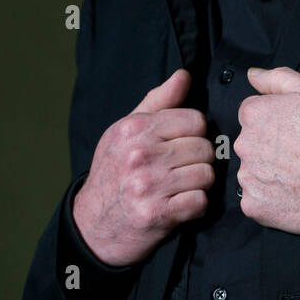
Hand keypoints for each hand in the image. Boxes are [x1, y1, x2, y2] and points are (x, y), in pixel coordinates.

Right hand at [72, 69, 214, 265]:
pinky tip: (180, 204)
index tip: (181, 145)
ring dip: (199, 183)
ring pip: (206, 174)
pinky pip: (200, 202)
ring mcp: (148, 186)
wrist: (93, 224)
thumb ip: (159, 101)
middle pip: (204, 147)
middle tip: (181, 169)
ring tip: (180, 186)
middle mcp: (140, 154)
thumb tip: (184, 75)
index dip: (194, 133)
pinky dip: (195, 206)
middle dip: (198, 159)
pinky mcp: (157, 214)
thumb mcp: (127, 131)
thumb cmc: (114, 172)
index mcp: (134, 128)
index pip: (195, 120)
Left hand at [235, 66, 299, 234]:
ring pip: (253, 172)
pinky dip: (270, 199)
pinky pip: (255, 200)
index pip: (253, 114)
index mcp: (254, 114)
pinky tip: (292, 192)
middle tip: (299, 152)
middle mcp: (244, 145)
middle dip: (269, 147)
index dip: (275, 121)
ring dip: (269, 173)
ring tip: (299, 174)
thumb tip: (254, 75)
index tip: (293, 130)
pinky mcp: (253, 205)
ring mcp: (247, 177)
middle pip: (251, 143)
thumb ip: (277, 78)